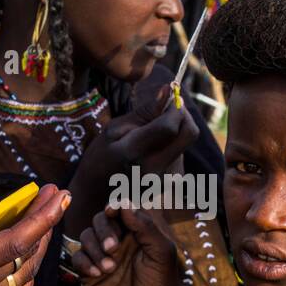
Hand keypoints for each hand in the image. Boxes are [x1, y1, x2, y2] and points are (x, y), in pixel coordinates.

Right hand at [0, 183, 68, 285]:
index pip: (16, 240)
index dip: (42, 216)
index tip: (60, 195)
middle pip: (28, 254)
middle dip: (47, 222)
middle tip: (61, 198)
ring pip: (25, 274)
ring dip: (41, 247)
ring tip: (47, 226)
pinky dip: (28, 277)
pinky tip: (27, 272)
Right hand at [65, 73, 198, 230]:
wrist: (96, 195)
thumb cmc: (100, 158)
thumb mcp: (113, 130)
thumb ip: (144, 113)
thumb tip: (168, 90)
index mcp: (136, 153)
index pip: (171, 125)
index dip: (175, 107)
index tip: (171, 95)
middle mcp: (155, 169)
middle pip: (190, 133)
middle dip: (183, 115)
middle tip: (169, 107)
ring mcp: (165, 179)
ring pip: (185, 142)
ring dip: (175, 130)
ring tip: (150, 134)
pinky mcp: (170, 183)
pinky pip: (179, 153)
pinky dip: (171, 144)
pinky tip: (151, 150)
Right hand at [70, 205, 177, 285]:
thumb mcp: (161, 255)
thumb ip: (146, 227)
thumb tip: (125, 204)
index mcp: (138, 234)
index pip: (123, 210)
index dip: (116, 207)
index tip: (114, 210)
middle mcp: (119, 241)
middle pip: (101, 219)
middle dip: (104, 229)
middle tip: (114, 247)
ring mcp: (102, 256)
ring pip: (86, 235)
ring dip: (95, 248)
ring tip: (109, 268)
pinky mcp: (88, 272)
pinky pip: (77, 256)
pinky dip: (85, 262)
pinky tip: (98, 274)